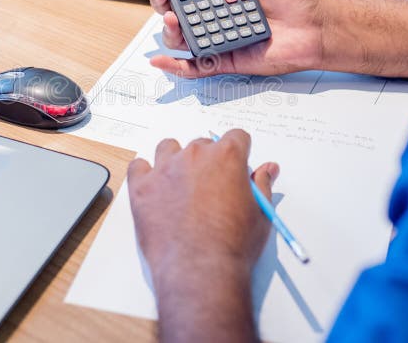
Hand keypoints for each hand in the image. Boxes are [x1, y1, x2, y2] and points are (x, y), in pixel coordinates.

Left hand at [127, 130, 278, 291]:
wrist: (200, 270)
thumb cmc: (233, 245)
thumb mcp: (260, 214)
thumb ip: (262, 184)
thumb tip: (269, 168)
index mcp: (227, 157)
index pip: (236, 137)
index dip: (239, 153)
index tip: (236, 169)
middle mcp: (194, 155)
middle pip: (202, 144)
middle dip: (208, 161)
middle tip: (210, 189)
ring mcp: (165, 169)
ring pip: (168, 148)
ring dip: (175, 161)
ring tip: (181, 187)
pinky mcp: (142, 187)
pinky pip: (138, 166)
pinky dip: (145, 174)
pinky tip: (155, 190)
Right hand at [128, 0, 328, 77]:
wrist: (318, 26)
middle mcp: (212, 9)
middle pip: (172, 3)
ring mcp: (215, 34)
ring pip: (178, 33)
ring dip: (167, 25)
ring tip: (173, 15)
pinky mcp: (222, 58)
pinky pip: (192, 66)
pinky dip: (173, 66)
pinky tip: (160, 60)